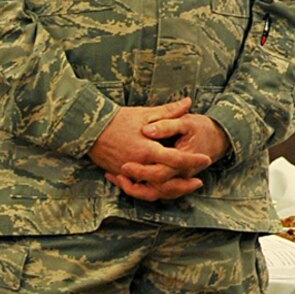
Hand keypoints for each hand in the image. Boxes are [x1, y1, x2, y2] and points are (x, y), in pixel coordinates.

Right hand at [90, 97, 214, 201]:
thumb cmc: (117, 120)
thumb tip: (189, 102)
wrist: (88, 129)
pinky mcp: (120, 175)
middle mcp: (138, 165)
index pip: (175, 159)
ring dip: (169, 191)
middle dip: (184, 184)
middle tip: (199, 181)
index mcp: (146, 149)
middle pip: (164, 182)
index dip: (192, 160)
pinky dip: (151, 191)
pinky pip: (138, 189)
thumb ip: (169, 111)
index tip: (206, 159)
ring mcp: (127, 173)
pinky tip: (164, 188)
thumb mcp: (145, 113)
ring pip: (151, 190)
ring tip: (184, 187)